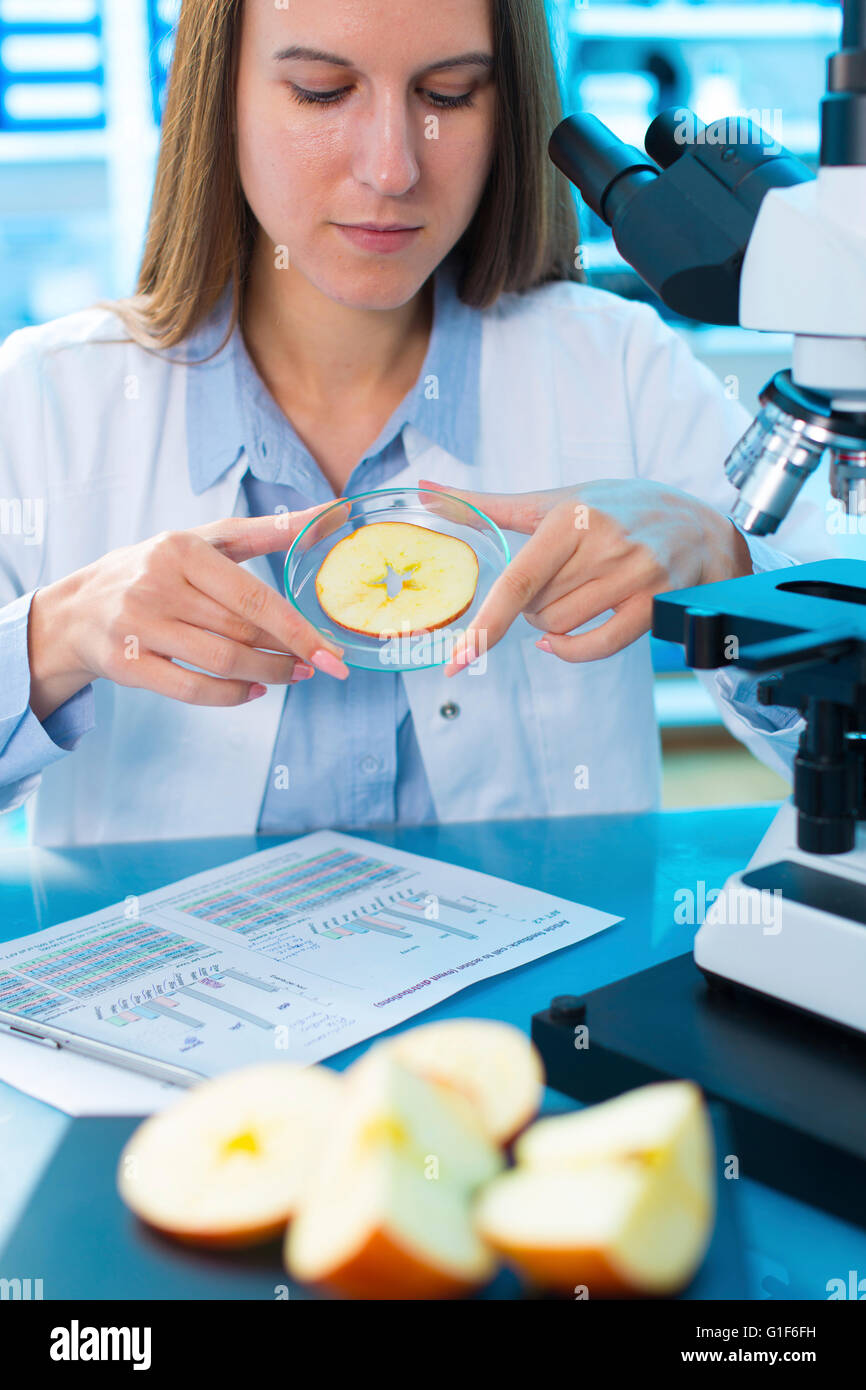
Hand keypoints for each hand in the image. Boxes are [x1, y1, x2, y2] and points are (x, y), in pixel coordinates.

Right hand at [27, 507, 350, 720]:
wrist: (77, 609)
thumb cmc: (156, 571)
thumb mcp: (204, 541)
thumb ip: (267, 531)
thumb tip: (333, 511)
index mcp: (181, 549)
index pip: (252, 596)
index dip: (298, 630)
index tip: (331, 653)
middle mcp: (156, 584)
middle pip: (241, 632)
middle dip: (287, 654)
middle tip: (316, 665)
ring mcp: (137, 625)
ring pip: (221, 662)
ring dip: (266, 675)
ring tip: (290, 676)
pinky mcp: (125, 664)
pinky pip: (192, 689)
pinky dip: (231, 696)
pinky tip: (252, 692)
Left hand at [414, 478, 751, 673]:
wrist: (698, 525)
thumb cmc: (616, 510)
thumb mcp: (556, 500)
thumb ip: (489, 504)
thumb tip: (425, 489)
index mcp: (572, 517)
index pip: (518, 581)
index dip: (484, 625)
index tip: (457, 659)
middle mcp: (605, 545)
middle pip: (536, 610)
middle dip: (531, 606)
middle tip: (556, 580)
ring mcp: (634, 576)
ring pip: (561, 628)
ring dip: (552, 625)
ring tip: (574, 595)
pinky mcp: (655, 604)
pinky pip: (598, 646)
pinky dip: (572, 651)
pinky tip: (562, 642)